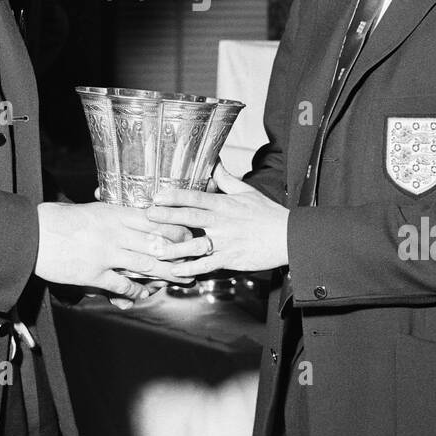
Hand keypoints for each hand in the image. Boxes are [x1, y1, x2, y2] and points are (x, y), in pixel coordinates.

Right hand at [35, 201, 196, 304]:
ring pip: (146, 264)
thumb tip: (132, 216)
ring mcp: (106, 254)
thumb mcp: (91, 211)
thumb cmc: (60, 220)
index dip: (175, 227)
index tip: (189, 233)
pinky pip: (122, 285)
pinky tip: (145, 295)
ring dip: (168, 273)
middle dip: (181, 251)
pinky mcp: (94, 274)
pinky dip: (137, 292)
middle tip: (198, 257)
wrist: (33, 235)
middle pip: (157, 242)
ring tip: (184, 278)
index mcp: (115, 213)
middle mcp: (115, 232)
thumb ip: (113, 216)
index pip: (154, 219)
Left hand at [145, 162, 289, 275]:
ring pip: (195, 245)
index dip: (175, 196)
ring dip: (174, 248)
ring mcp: (226, 242)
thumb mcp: (247, 192)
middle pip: (190, 217)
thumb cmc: (268, 213)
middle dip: (167, 217)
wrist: (288, 236)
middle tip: (147, 216)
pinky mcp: (231, 259)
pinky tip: (176, 271)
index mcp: (224, 204)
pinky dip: (192, 268)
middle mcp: (222, 222)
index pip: (196, 197)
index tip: (157, 195)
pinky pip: (208, 264)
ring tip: (154, 249)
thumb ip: (226, 180)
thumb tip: (214, 163)